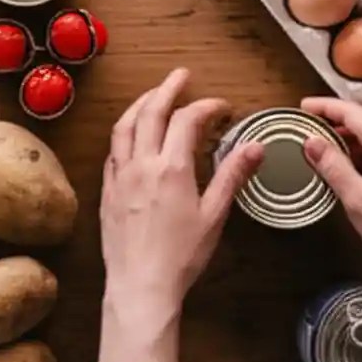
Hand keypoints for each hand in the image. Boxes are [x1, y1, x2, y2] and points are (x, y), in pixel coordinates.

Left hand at [101, 69, 263, 320]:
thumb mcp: (214, 216)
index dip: (207, 106)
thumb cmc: (181, 257)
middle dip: (168, 88)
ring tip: (153, 95)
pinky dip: (124, 134)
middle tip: (181, 75)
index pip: (188, 120)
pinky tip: (132, 136)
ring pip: (124, 126)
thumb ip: (232, 176)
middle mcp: (141, 164)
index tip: (222, 107)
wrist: (140, 286)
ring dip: (140, 104)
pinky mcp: (107, 192)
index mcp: (171, 168)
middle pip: (151, 111)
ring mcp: (119, 177)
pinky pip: (112, 151)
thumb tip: (255, 146)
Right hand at [301, 97, 361, 281]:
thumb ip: (333, 166)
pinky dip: (360, 152)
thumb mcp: (358, 199)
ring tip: (320, 146)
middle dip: (334, 121)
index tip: (302, 107)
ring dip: (346, 138)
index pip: (352, 112)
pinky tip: (346, 165)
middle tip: (306, 128)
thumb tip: (310, 142)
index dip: (325, 106)